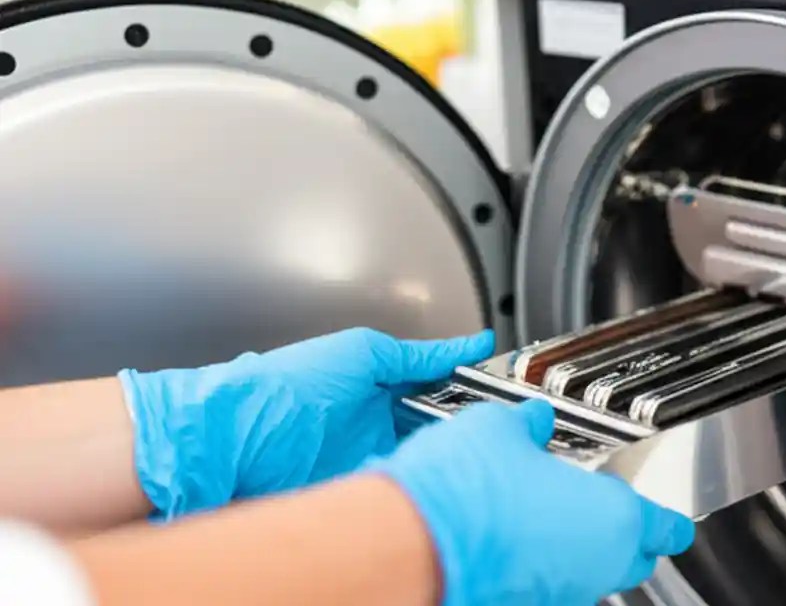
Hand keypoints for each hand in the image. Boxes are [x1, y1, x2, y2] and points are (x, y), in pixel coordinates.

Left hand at [118, 327, 493, 518]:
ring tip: (468, 460)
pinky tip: (429, 485)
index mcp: (376, 386)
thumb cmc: (283, 385)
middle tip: (492, 435)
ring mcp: (363, 461)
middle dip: (462, 434)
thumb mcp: (361, 353)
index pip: (435, 390)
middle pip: (433, 432)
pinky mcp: (349, 493)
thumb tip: (465, 345)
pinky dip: (413, 490)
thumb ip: (416, 355)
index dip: (468, 394)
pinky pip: (394, 492)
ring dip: (441, 462)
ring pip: (419, 463)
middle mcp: (373, 425)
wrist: (231, 437)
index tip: (501, 398)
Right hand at [368, 400, 695, 605]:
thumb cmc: (464, 490)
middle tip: (605, 510)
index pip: (666, 528)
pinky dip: (538, 567)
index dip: (670, 520)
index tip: (673, 520)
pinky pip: (544, 586)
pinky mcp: (517, 605)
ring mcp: (556, 596)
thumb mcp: (501, 428)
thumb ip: (529, 426)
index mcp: (612, 519)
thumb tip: (532, 421)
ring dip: (575, 551)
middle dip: (626, 538)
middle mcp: (593, 567)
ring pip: (585, 577)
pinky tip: (510, 541)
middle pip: (631, 561)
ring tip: (543, 516)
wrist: (408, 545)